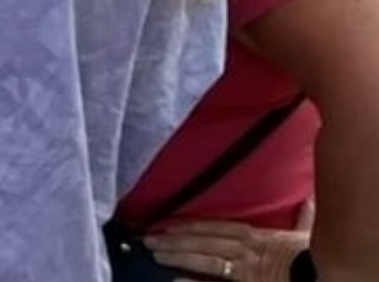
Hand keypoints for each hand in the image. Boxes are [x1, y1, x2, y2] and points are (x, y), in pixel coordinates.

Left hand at [146, 204, 312, 281]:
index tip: (169, 222)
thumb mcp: (306, 237)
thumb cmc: (315, 259)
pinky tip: (173, 280)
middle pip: (204, 240)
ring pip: (205, 259)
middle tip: (148, 236)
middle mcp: (247, 249)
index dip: (192, 225)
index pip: (218, 227)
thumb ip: (302, 220)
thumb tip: (307, 201)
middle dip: (175, 237)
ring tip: (154, 252)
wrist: (326, 276)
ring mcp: (245, 269)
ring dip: (178, 254)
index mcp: (258, 236)